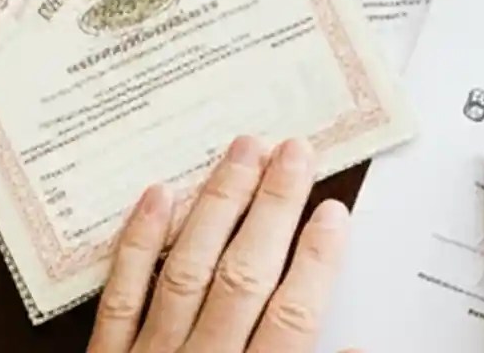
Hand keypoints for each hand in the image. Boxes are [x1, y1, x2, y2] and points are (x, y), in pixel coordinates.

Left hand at [86, 136, 357, 352]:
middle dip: (273, 208)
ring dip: (218, 206)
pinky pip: (121, 298)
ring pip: (188, 270)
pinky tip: (158, 195)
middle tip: (294, 151)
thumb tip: (362, 348)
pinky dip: (139, 245)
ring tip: (242, 152)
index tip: (332, 211)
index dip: (316, 261)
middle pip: (244, 277)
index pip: (292, 316)